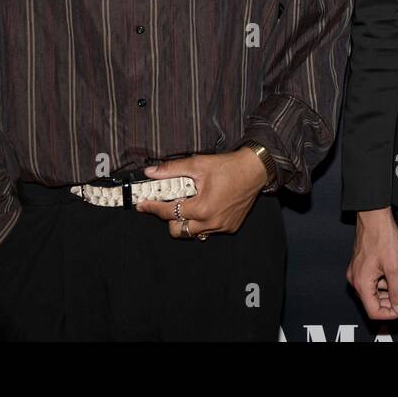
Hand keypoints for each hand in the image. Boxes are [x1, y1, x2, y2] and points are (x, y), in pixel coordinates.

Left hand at [135, 151, 267, 237]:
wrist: (255, 170)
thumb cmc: (228, 166)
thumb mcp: (198, 164)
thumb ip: (172, 169)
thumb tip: (151, 172)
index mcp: (202, 208)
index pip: (168, 212)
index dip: (152, 207)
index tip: (142, 205)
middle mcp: (211, 222)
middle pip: (177, 230)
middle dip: (170, 218)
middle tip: (173, 202)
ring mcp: (222, 227)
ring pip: (193, 232)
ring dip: (186, 221)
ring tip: (190, 204)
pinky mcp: (230, 227)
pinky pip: (209, 230)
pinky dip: (203, 221)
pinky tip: (206, 205)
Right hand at [346, 207, 397, 318]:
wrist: (374, 217)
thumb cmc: (382, 237)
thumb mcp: (394, 267)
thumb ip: (397, 291)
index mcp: (362, 283)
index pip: (374, 311)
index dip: (390, 314)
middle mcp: (356, 279)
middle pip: (373, 303)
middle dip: (391, 302)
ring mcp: (357, 272)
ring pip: (373, 292)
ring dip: (388, 292)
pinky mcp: (360, 265)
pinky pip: (371, 281)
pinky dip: (383, 283)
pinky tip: (393, 275)